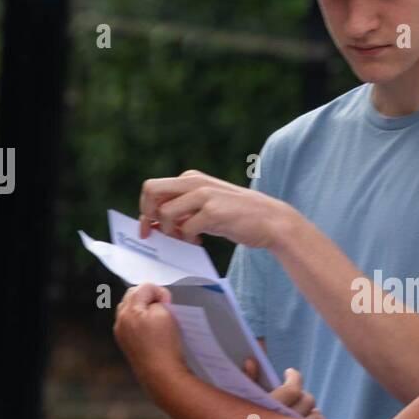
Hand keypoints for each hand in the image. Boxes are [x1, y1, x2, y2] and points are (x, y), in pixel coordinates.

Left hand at [113, 283, 183, 388]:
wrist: (161, 374)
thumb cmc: (165, 345)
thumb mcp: (166, 314)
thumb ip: (159, 301)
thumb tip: (154, 301)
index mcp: (129, 311)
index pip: (144, 288)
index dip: (159, 292)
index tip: (169, 304)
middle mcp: (121, 320)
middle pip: (132, 296)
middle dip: (148, 298)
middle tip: (164, 308)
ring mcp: (121, 332)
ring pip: (130, 310)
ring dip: (143, 309)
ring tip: (158, 319)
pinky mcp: (125, 343)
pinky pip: (130, 324)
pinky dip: (140, 322)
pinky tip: (152, 331)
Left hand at [139, 170, 299, 249]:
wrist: (271, 220)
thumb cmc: (238, 216)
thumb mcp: (207, 205)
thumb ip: (184, 209)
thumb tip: (156, 223)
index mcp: (191, 178)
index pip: (153, 188)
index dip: (146, 210)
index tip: (151, 228)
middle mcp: (194, 182)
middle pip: (151, 190)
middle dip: (148, 215)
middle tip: (159, 232)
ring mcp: (204, 195)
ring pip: (165, 212)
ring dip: (170, 232)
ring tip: (187, 238)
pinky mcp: (213, 212)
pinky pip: (185, 228)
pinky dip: (188, 239)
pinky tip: (200, 240)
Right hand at [242, 359, 327, 418]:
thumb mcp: (232, 401)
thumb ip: (244, 380)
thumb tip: (252, 361)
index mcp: (268, 412)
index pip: (293, 390)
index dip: (294, 377)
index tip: (289, 373)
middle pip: (308, 401)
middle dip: (302, 394)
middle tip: (294, 393)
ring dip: (311, 411)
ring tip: (301, 409)